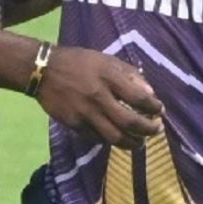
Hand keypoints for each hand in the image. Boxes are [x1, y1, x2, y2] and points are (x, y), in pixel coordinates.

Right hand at [36, 47, 163, 149]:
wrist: (43, 71)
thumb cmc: (78, 62)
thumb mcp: (106, 60)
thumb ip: (129, 74)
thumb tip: (150, 93)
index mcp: (108, 77)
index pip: (139, 97)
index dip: (153, 107)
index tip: (160, 110)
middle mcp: (98, 97)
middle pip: (129, 121)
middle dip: (148, 129)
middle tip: (157, 131)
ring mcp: (85, 113)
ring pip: (114, 136)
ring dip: (132, 143)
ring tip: (140, 143)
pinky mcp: (74, 124)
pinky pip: (97, 138)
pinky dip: (111, 140)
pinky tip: (118, 138)